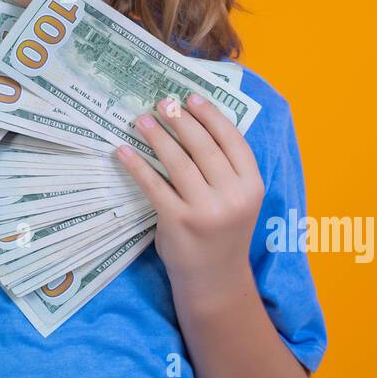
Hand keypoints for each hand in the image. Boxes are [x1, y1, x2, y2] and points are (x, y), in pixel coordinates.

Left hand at [116, 94, 264, 307]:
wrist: (215, 279)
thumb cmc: (223, 231)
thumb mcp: (239, 199)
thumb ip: (226, 169)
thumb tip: (192, 123)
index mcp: (252, 186)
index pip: (232, 140)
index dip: (211, 115)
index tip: (191, 97)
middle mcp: (233, 196)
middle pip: (203, 147)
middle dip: (180, 120)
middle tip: (162, 103)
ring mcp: (205, 210)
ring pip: (178, 162)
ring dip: (157, 136)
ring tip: (141, 119)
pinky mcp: (178, 222)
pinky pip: (154, 185)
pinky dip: (137, 165)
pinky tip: (124, 151)